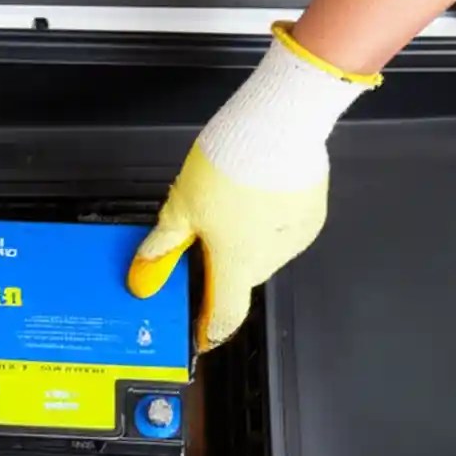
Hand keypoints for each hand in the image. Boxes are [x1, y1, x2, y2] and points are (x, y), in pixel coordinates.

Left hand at [128, 23, 378, 350]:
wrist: (279, 123)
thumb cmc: (232, 164)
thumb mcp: (181, 208)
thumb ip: (162, 248)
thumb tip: (143, 278)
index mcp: (239, 267)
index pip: (226, 318)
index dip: (210, 328)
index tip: (199, 331)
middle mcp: (272, 259)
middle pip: (240, 278)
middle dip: (220, 264)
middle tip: (200, 238)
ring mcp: (296, 238)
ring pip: (262, 251)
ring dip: (244, 239)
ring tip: (226, 204)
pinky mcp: (312, 214)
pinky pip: (282, 229)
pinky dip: (266, 220)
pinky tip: (252, 194)